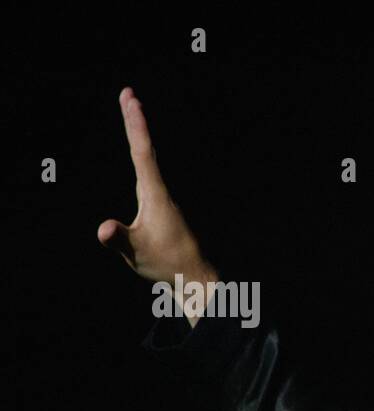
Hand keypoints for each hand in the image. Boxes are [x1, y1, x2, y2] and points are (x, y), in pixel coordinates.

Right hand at [97, 87, 214, 295]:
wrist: (193, 276)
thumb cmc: (166, 263)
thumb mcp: (136, 252)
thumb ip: (119, 238)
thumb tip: (104, 229)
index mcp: (155, 195)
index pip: (143, 154)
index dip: (136, 127)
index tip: (132, 101)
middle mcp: (161, 191)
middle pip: (147, 149)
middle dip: (136, 121)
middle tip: (128, 93)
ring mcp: (163, 198)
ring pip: (151, 158)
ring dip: (140, 134)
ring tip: (131, 109)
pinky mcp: (162, 207)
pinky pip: (151, 171)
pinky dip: (143, 152)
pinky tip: (140, 150)